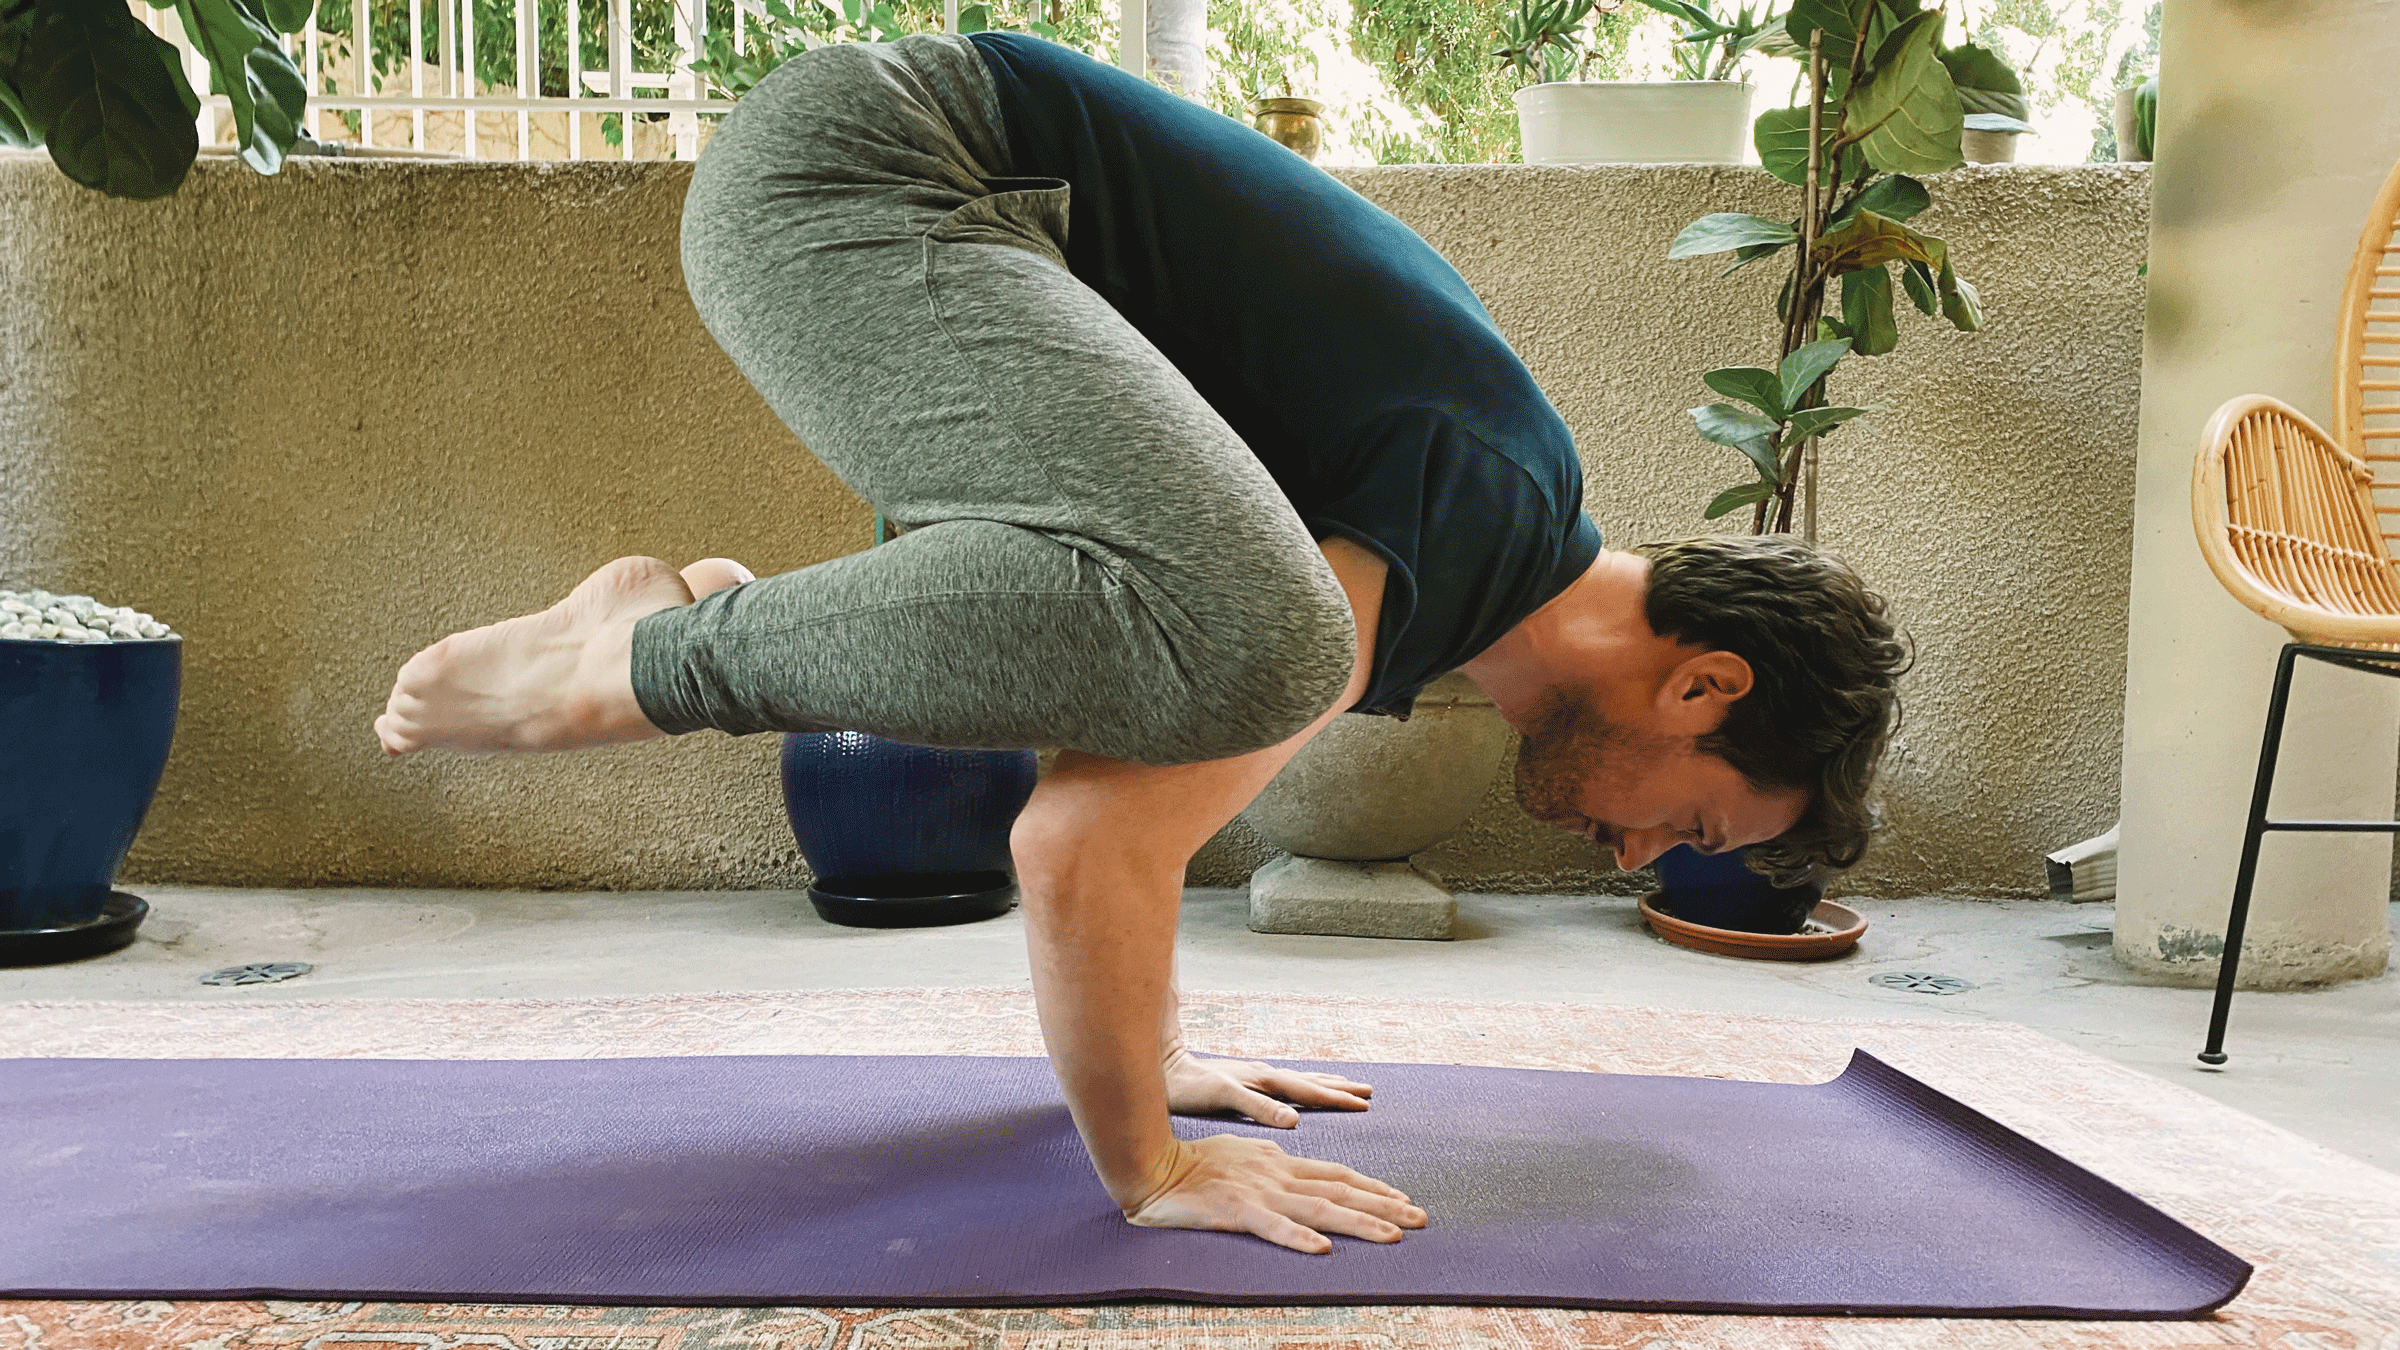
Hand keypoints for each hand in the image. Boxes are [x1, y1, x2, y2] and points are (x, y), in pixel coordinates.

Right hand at [1125, 1134, 1426, 1252]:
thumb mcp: (1244, 1157)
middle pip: (1340, 1190)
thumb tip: (1300, 1180)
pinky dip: (1297, 1238)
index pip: (1337, 1175)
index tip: (1403, 1199)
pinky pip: (1271, 1227)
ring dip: (1359, 1223)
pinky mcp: (1235, 1209)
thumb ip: (1274, 1168)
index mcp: (1279, 1161)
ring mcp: (1258, 1192)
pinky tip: (1323, 1250)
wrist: (1151, 1164)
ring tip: (1393, 1236)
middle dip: (1384, 1204)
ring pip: (1318, 1209)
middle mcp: (1277, 1174)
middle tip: (1422, 1218)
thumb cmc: (1193, 1163)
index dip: (1372, 1187)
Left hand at [1163, 1049, 1373, 1127]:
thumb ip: (1259, 1108)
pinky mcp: (1243, 1082)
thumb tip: (1295, 1120)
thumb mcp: (1224, 1097)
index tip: (1364, 1105)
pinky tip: (1298, 1094)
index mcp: (1264, 1080)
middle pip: (1311, 1081)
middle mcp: (1263, 1075)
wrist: (1162, 1068)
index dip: (1337, 1099)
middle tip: (1368, 1092)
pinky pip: (1283, 1085)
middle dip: (1339, 1088)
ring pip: (1299, 1080)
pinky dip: (1301, 1088)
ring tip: (1345, 1087)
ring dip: (1323, 1085)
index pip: (1309, 1091)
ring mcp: (1254, 1077)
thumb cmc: (1189, 1087)